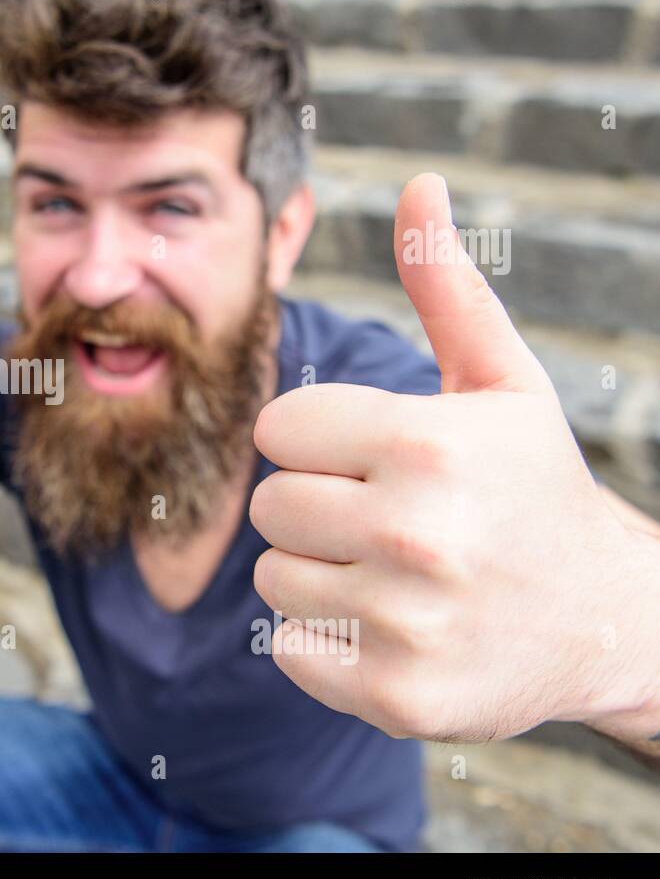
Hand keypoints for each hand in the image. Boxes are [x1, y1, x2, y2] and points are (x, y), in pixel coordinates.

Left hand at [249, 173, 659, 743]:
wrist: (609, 618)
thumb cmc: (532, 486)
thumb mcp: (501, 381)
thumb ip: (444, 288)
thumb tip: (419, 182)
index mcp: (426, 444)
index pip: (278, 428)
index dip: (317, 440)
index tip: (373, 457)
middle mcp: (416, 533)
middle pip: (268, 506)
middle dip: (315, 506)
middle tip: (388, 519)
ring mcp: (406, 623)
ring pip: (273, 579)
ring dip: (321, 573)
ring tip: (397, 573)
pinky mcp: (397, 696)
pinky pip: (293, 650)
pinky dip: (330, 642)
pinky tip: (398, 628)